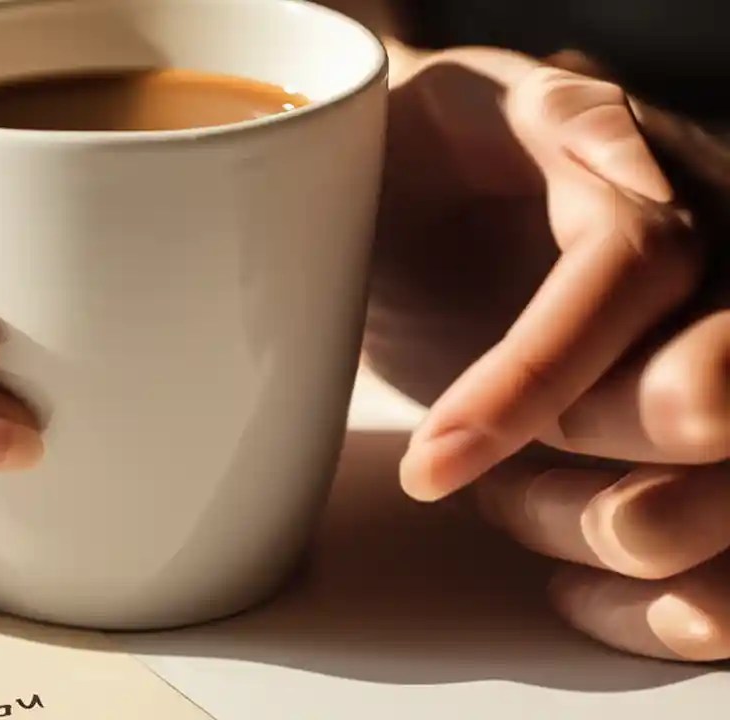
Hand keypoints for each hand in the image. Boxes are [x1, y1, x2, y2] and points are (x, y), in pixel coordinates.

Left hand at [365, 48, 729, 660]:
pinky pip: (727, 567)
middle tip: (492, 491)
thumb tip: (621, 177)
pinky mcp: (703, 461)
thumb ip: (519, 119)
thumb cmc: (423, 165)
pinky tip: (572, 588)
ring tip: (503, 507)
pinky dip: (659, 608)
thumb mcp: (440, 112)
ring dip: (617, 537)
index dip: (534, 375)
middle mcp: (719, 277)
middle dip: (611, 470)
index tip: (432, 461)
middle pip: (721, 397)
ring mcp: (719, 374)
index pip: (637, 265)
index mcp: (651, 180)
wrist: (431, 204)